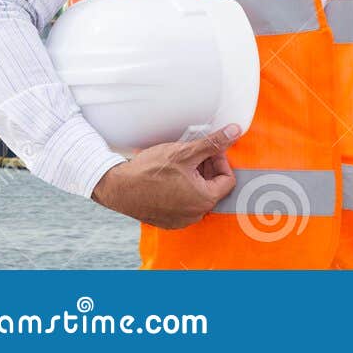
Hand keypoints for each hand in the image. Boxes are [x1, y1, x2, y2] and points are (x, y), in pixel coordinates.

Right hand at [91, 124, 239, 228]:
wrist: (117, 187)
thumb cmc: (149, 171)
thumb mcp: (186, 153)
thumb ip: (214, 143)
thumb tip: (235, 132)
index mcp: (204, 200)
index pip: (227, 179)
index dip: (220, 161)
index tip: (208, 150)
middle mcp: (194, 215)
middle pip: (212, 187)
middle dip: (207, 168)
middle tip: (193, 154)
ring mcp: (180, 220)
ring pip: (197, 194)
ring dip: (194, 177)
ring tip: (180, 163)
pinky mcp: (167, 220)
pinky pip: (183, 203)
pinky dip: (182, 189)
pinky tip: (170, 176)